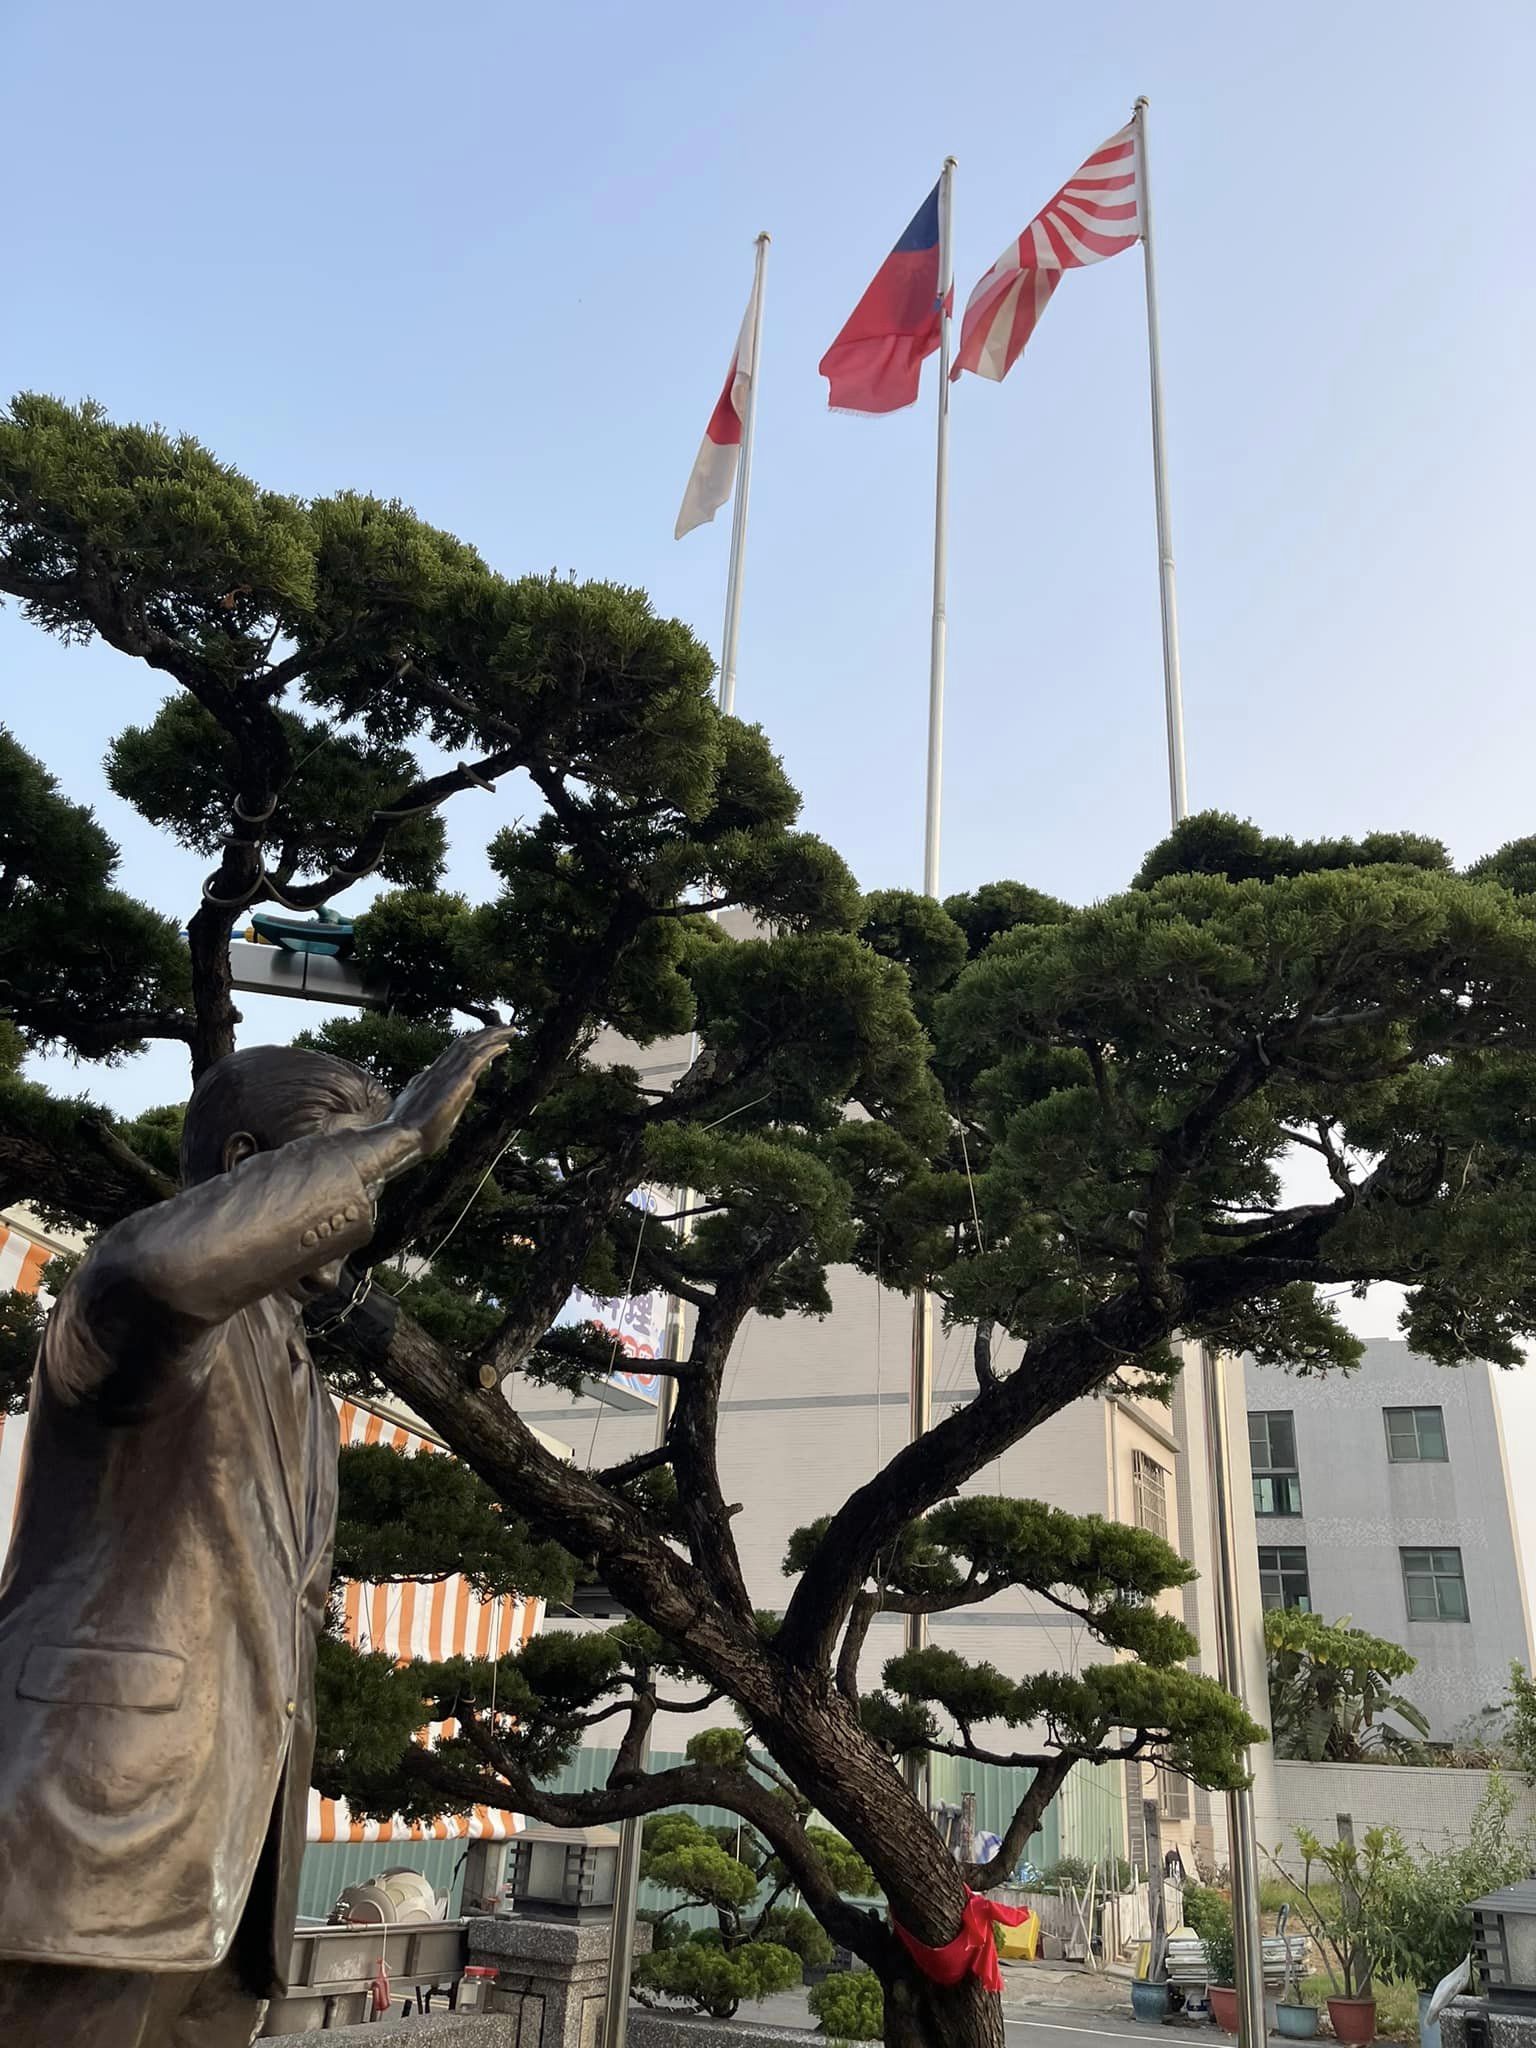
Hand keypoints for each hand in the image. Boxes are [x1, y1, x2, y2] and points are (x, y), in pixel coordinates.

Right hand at [385, 1026, 516, 1162]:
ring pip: (473, 1047)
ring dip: (492, 1037)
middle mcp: (438, 1070)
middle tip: (503, 1028)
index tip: (483, 1038)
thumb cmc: (406, 1132)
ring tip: (509, 1030)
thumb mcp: (412, 1107)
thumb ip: (420, 1094)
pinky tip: (504, 1045)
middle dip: (484, 1034)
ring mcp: (447, 1074)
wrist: (402, 1137)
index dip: (469, 1043)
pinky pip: (478, 1059)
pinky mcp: (458, 1081)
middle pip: (464, 1044)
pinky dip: (491, 1050)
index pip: (451, 1053)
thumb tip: (422, 1085)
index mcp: (429, 1076)